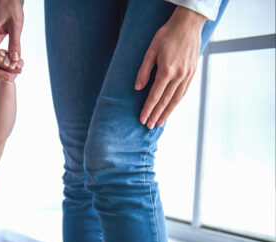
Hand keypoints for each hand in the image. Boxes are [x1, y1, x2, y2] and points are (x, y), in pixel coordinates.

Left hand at [135, 7, 205, 129]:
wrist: (188, 25)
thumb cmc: (167, 35)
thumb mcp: (151, 51)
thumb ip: (144, 71)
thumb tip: (138, 88)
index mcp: (167, 70)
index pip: (155, 95)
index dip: (148, 109)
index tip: (142, 119)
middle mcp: (179, 75)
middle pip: (166, 100)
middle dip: (156, 114)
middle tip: (149, 126)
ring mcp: (187, 74)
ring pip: (176, 98)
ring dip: (167, 112)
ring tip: (159, 122)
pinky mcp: (192, 72)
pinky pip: (184, 91)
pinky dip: (177, 102)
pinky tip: (171, 108)